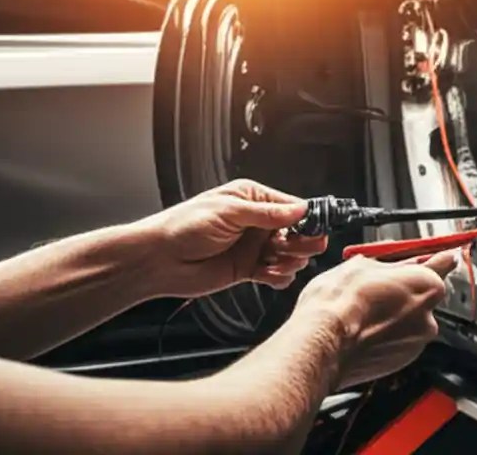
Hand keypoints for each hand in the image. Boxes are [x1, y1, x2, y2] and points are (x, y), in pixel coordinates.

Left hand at [138, 179, 326, 297]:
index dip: (307, 219)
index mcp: (252, 199)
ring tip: (281, 263)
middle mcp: (256, 222)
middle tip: (302, 249)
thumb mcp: (229, 212)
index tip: (317, 229)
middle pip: (296, 232)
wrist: (159, 260)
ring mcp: (253, 246)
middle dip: (303, 241)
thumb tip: (299, 210)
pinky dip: (279, 277)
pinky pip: (275, 274)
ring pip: (289, 254)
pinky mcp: (247, 269)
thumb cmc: (183, 227)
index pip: (291, 207)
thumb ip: (266, 213)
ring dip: (291, 260)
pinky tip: (272, 275)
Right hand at [294, 250, 457, 387]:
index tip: (442, 254)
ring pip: (410, 320)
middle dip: (406, 288)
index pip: (443, 264)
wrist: (320, 344)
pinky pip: (399, 340)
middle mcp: (428, 317)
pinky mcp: (400, 361)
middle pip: (424, 295)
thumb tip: (402, 259)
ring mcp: (415, 343)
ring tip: (365, 309)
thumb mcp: (363, 264)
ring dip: (395, 313)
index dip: (437, 258)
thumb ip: (392, 263)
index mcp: (426, 285)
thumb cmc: (338, 304)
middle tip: (380, 284)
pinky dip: (387, 334)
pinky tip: (364, 327)